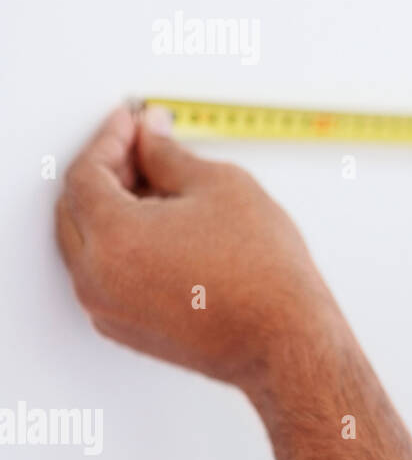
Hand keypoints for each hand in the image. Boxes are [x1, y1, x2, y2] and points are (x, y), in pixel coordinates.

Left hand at [55, 104, 340, 390]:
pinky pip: (103, 273)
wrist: (286, 338)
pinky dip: (120, 243)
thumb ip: (169, 154)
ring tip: (159, 186)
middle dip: (108, 170)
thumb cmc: (263, 272)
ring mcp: (106, 307)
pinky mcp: (125, 326)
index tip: (132, 121)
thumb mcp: (220, 186)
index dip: (111, 138)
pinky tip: (162, 227)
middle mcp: (96, 277)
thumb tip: (151, 137)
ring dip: (112, 207)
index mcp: (113, 237)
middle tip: (144, 147)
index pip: (87, 172)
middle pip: (76, 206)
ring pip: (87, 242)